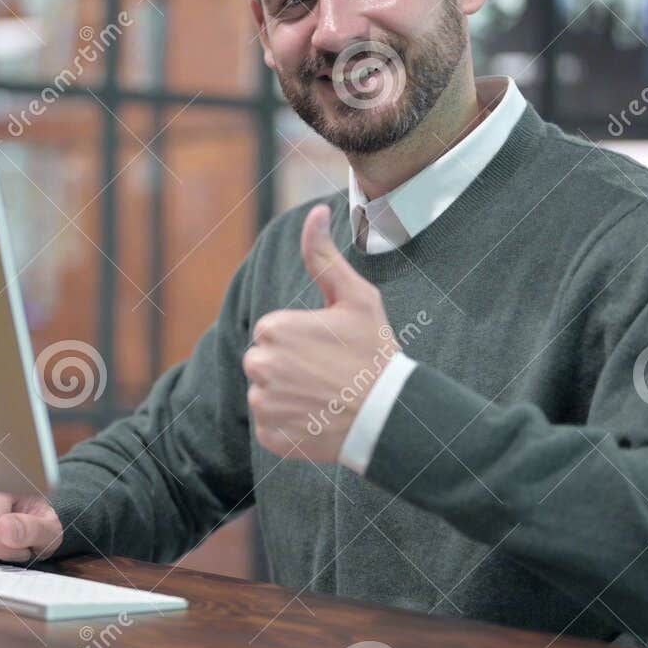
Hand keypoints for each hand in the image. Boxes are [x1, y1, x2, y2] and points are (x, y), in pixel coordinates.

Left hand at [242, 203, 393, 461]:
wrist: (389, 414)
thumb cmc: (374, 351)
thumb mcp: (355, 297)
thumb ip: (324, 255)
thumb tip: (317, 211)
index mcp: (273, 328)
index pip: (273, 333)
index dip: (302, 340)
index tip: (329, 349)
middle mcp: (259, 366)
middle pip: (265, 362)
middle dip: (290, 366)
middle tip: (327, 374)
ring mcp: (263, 404)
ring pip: (267, 394)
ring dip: (289, 396)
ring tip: (324, 397)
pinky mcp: (269, 436)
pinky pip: (271, 425)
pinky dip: (290, 425)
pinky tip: (318, 419)